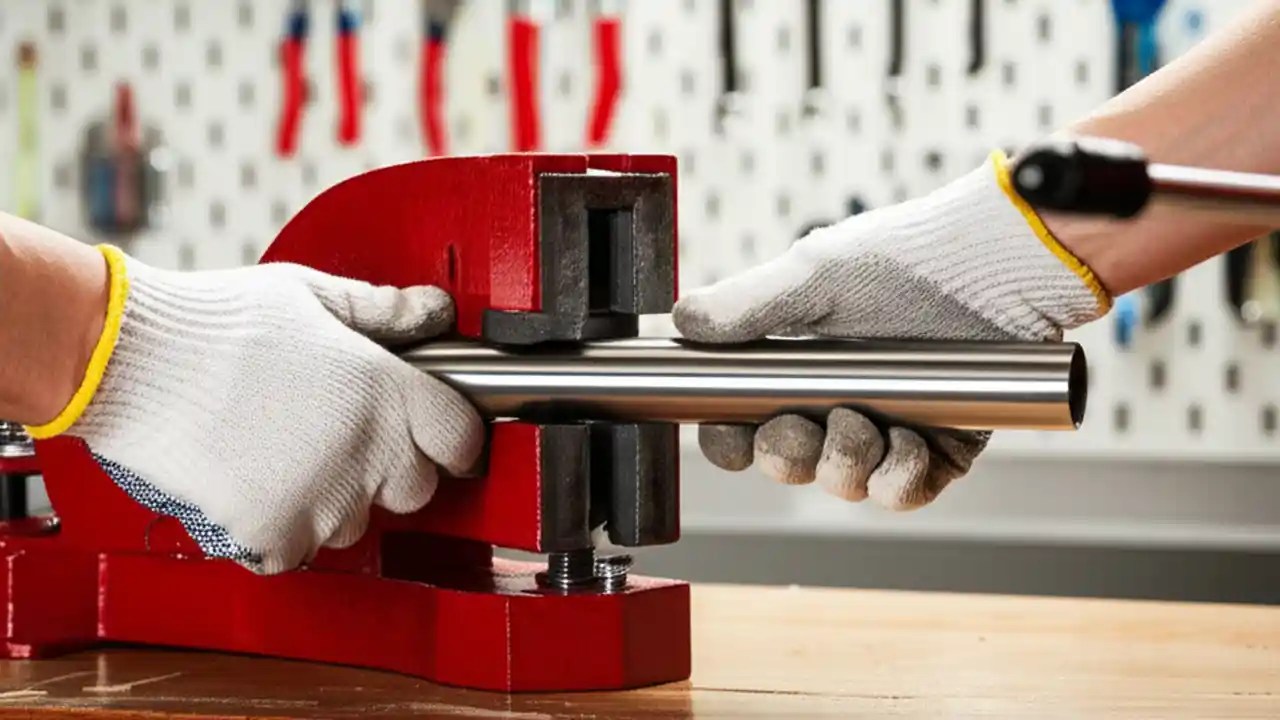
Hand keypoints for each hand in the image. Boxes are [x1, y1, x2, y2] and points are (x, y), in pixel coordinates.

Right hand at [26, 246, 483, 572]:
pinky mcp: (273, 534)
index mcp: (384, 389)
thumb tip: (433, 310)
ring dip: (333, 499)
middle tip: (343, 435)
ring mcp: (321, 498)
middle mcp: (365, 449)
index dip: (455, 439)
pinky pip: (298, 549)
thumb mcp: (312, 296)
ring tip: (283, 451)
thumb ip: (382, 311)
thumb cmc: (215, 323)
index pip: (462, 439)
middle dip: (393, 468)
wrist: (130, 361)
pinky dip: (281, 528)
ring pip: (356, 523)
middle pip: (417, 487)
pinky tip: (254, 481)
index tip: (442, 439)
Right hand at [673, 153, 1108, 509]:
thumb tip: (682, 320)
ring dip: (843, 463)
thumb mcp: (816, 274)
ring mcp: (889, 429)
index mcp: (799, 369)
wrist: (995, 262)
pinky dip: (898, 478)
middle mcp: (839, 404)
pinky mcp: (942, 448)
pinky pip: (904, 491)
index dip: (729, 439)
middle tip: (800, 423)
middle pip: (787, 463)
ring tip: (863, 421)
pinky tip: (907, 440)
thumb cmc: (906, 257)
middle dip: (784, 454)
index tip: (727, 430)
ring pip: (843, 483)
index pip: (743, 425)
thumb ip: (748, 305)